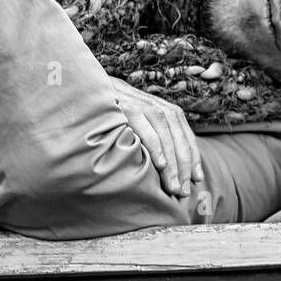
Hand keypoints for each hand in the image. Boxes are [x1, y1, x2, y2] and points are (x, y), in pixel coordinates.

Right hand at [109, 76, 202, 198]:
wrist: (82, 90)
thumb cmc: (106, 115)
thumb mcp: (131, 121)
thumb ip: (149, 134)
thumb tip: (166, 166)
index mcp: (157, 106)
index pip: (183, 130)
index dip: (192, 154)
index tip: (197, 177)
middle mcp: (151, 102)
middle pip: (177, 132)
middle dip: (184, 163)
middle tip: (183, 190)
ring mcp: (137, 102)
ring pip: (164, 131)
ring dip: (172, 161)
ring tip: (173, 186)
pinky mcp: (123, 105)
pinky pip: (144, 127)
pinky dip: (154, 145)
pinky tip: (160, 165)